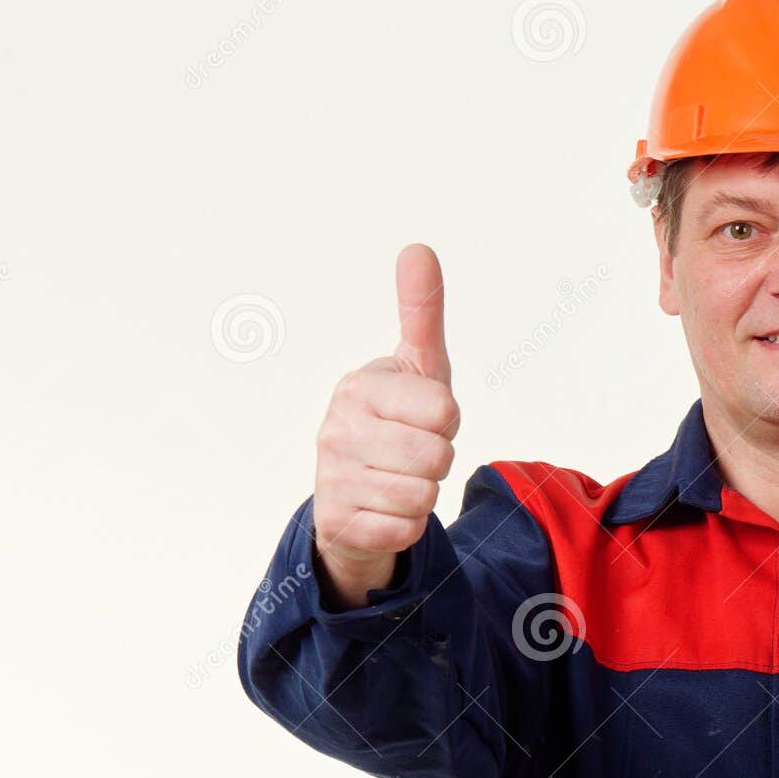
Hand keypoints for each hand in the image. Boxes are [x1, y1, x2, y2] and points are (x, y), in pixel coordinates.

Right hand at [312, 244, 459, 607]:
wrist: (354, 495)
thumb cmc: (396, 423)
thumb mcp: (417, 368)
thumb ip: (421, 312)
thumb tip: (419, 248)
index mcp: (359, 386)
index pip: (444, 410)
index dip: (446, 421)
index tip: (422, 419)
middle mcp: (336, 428)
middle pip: (437, 456)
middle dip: (438, 459)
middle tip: (412, 453)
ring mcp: (332, 477)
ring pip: (423, 495)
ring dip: (424, 493)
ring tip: (398, 479)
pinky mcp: (339, 522)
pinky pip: (406, 529)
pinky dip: (407, 524)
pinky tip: (384, 509)